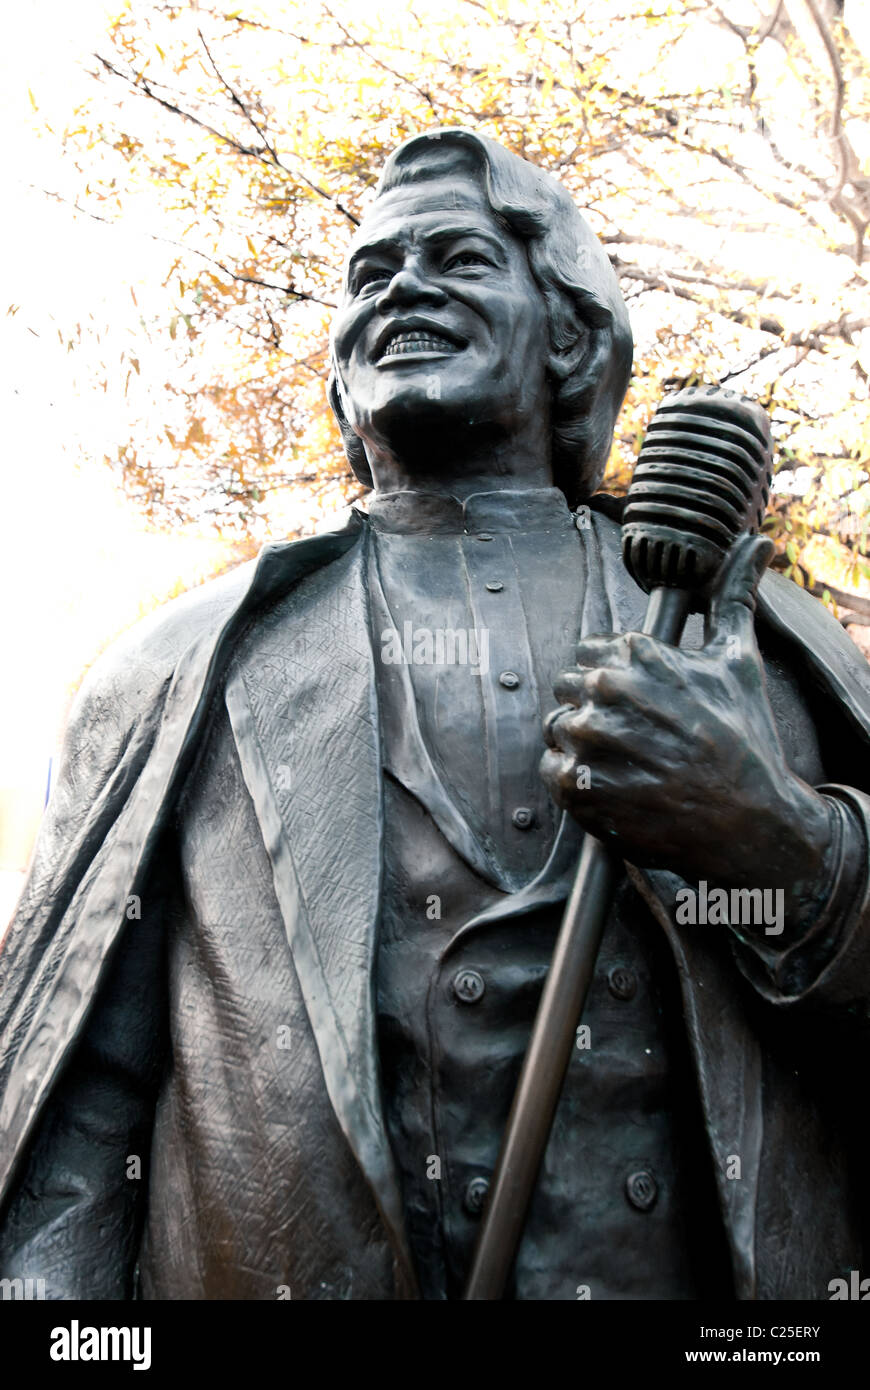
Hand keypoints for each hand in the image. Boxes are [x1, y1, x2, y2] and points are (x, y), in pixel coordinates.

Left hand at [540, 534, 832, 910]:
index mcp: (637, 653)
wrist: (747, 823)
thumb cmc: (743, 741)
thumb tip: (758, 544)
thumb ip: (735, 596)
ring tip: (627, 765)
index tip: (637, 703)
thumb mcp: (739, 660)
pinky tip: (614, 787)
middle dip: (594, 710)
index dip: (611, 678)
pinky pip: (551, 770)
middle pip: (567, 688)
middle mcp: (607, 689)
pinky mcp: (576, 786)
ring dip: (582, 746)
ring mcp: (589, 740)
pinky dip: (575, 782)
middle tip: (634, 738)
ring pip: (557, 729)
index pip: (588, 652)